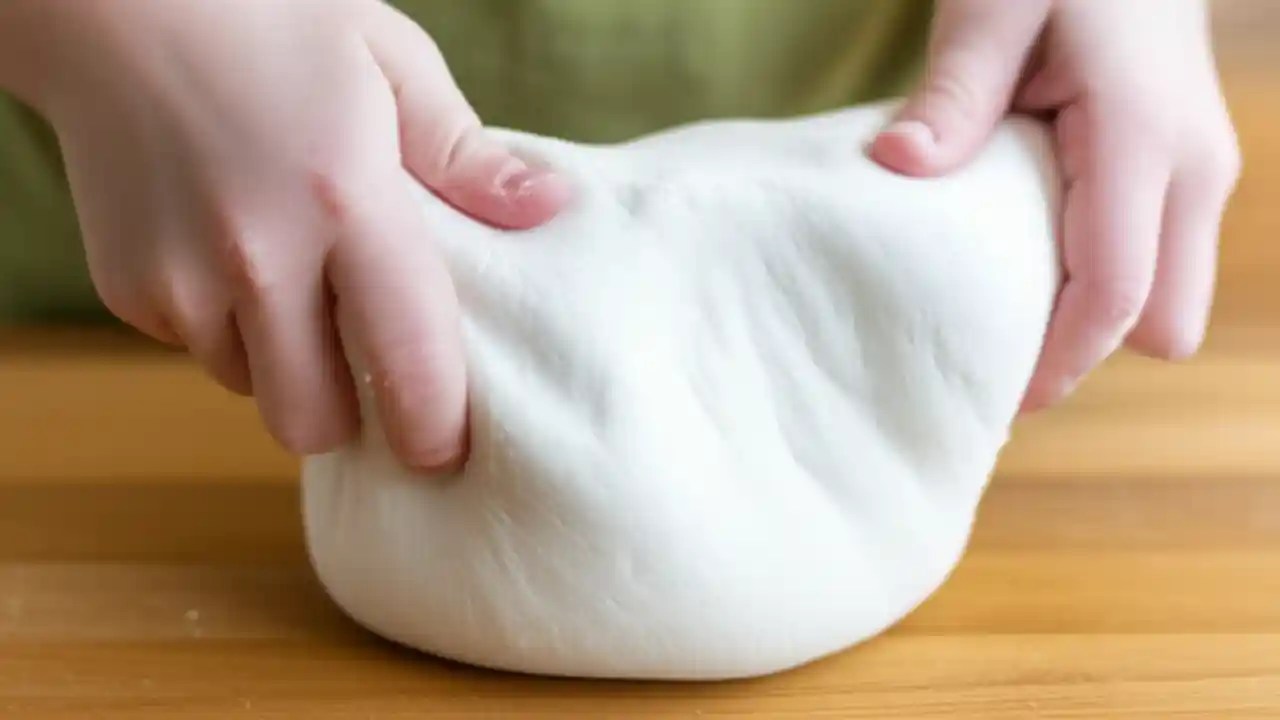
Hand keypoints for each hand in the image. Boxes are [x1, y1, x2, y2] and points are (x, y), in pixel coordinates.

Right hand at [22, 0, 568, 467]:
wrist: (107, 1)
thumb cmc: (269, 18)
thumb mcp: (387, 59)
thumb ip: (465, 154)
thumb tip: (548, 209)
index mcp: (347, 200)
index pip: (408, 363)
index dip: (434, 431)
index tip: (450, 452)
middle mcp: (259, 257)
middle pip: (315, 423)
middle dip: (351, 415)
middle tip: (371, 369)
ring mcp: (181, 281)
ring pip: (254, 392)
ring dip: (286, 365)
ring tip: (297, 281)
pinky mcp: (129, 289)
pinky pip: (198, 351)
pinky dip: (227, 328)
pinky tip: (231, 252)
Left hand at [870, 0, 1240, 409]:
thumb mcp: (993, 8)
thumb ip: (953, 92)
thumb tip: (898, 165)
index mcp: (1144, 140)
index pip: (1114, 295)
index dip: (1059, 363)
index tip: (995, 399)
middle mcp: (1194, 170)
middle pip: (1159, 323)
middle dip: (1085, 349)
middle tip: (995, 345)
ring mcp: (1202, 174)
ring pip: (1168, 303)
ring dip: (1096, 319)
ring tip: (1009, 305)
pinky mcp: (1189, 175)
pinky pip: (1160, 266)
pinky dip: (1107, 283)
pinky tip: (1038, 258)